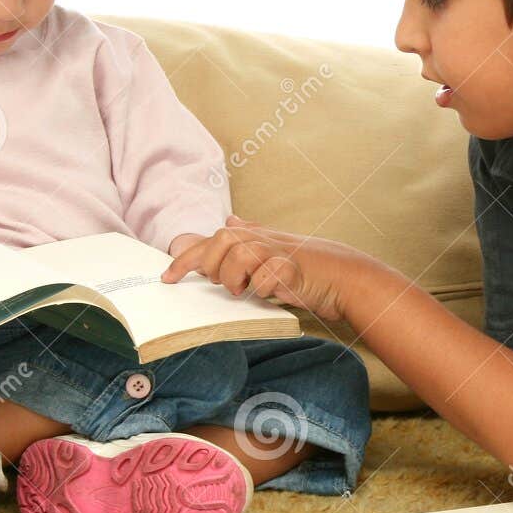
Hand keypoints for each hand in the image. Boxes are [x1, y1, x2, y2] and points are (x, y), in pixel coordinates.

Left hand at [160, 215, 375, 323]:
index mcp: (255, 235)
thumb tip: (229, 219)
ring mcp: (279, 251)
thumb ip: (250, 234)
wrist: (344, 276)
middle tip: (227, 285)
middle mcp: (264, 238)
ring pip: (240, 256)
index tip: (167, 279)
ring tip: (248, 290)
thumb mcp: (275, 248)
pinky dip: (265, 290)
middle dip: (215, 266)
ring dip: (238, 278)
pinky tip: (272, 293)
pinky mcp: (294, 268)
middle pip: (222, 240)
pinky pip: (267, 278)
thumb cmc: (307, 267)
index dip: (186, 259)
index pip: (211, 241)